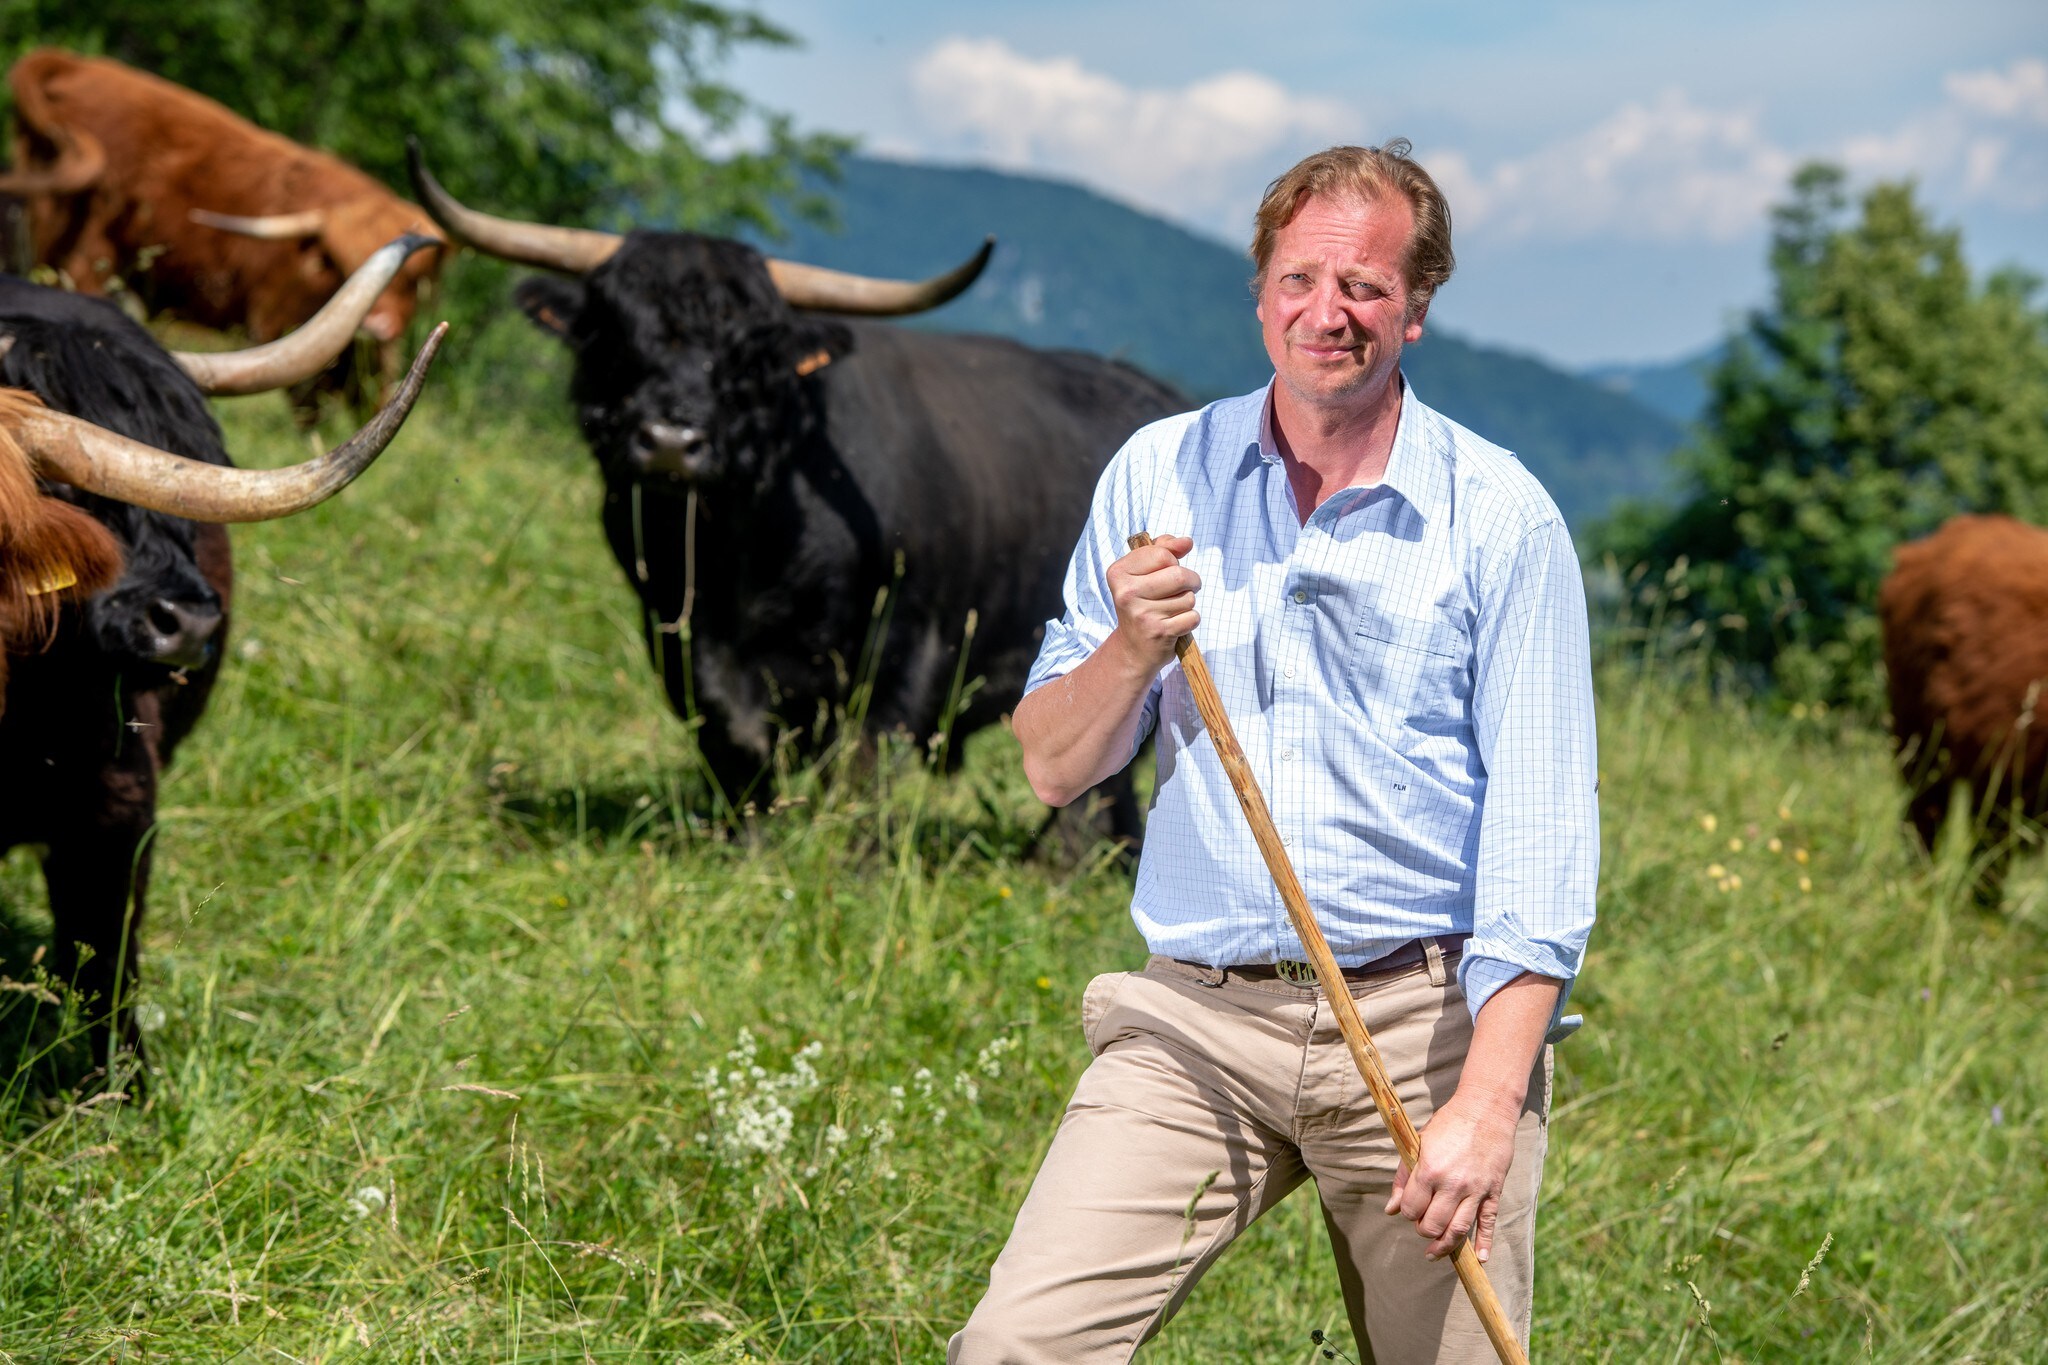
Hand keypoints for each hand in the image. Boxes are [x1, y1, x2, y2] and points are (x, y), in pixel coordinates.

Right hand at [1108, 534, 1198, 670]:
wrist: (1133, 649)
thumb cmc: (1143, 604)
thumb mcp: (1144, 573)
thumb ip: (1164, 549)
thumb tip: (1186, 542)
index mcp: (1118, 573)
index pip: (1163, 554)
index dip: (1172, 562)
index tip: (1164, 573)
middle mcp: (1126, 593)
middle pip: (1179, 574)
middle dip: (1189, 581)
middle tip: (1180, 591)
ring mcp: (1141, 614)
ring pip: (1189, 597)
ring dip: (1187, 603)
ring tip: (1171, 611)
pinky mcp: (1159, 632)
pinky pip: (1193, 617)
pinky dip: (1190, 621)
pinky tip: (1174, 625)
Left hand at [1384, 1093, 1521, 1261]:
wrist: (1485, 1109)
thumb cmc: (1447, 1125)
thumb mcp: (1418, 1145)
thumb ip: (1402, 1178)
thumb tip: (1390, 1210)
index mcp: (1429, 1169)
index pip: (1410, 1209)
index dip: (1407, 1212)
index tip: (1410, 1208)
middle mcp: (1452, 1183)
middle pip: (1432, 1225)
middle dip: (1423, 1230)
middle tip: (1423, 1225)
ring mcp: (1475, 1189)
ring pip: (1457, 1231)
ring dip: (1444, 1245)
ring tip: (1434, 1252)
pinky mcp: (1493, 1191)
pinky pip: (1488, 1223)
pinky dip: (1484, 1244)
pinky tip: (1480, 1258)